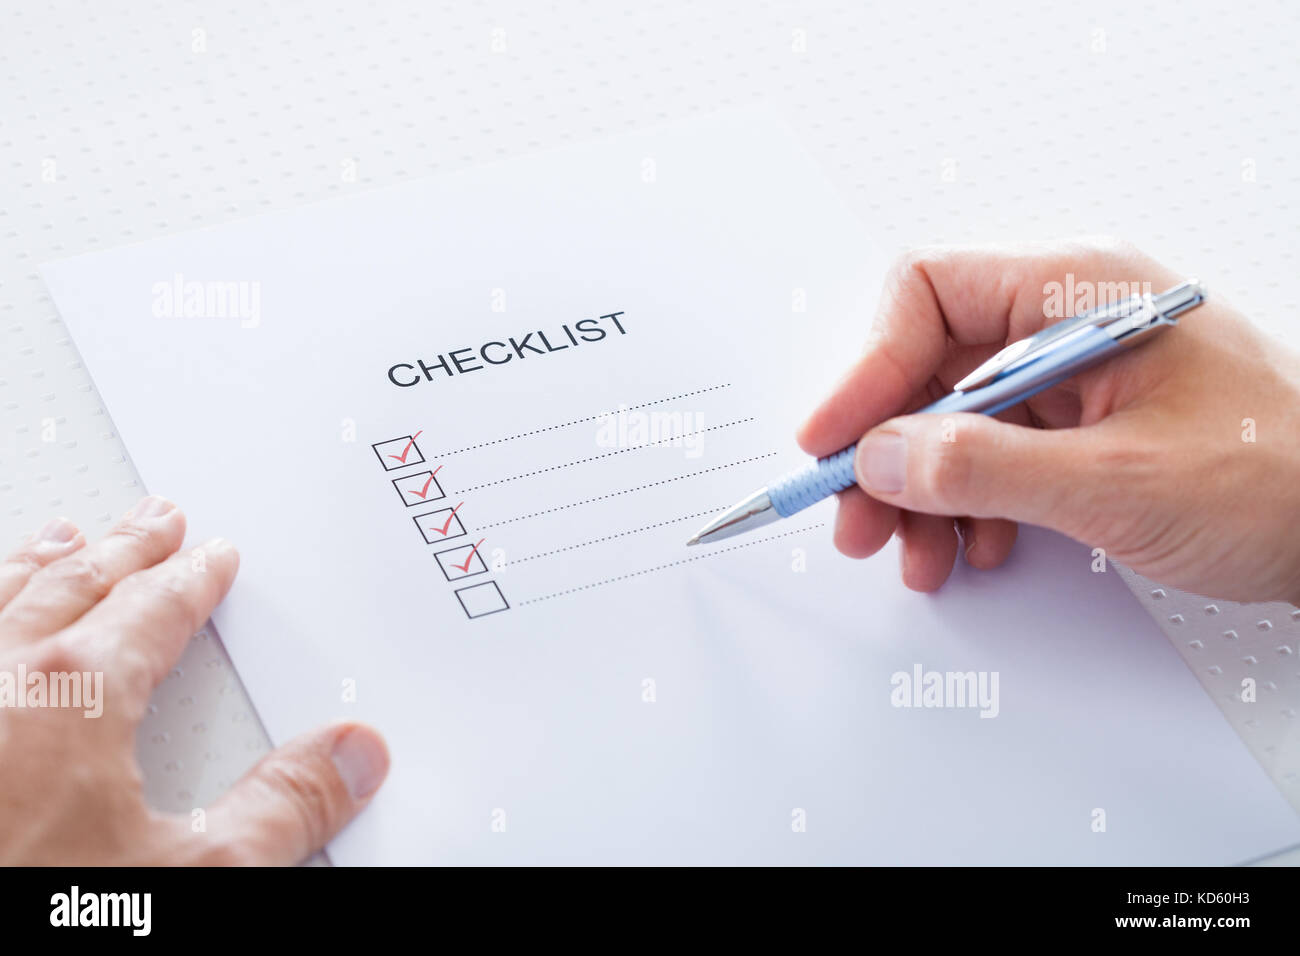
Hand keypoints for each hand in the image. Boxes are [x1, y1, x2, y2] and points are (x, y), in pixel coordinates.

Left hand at [0, 496, 388, 863]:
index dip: (191, 581)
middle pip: (71, 588)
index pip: (151, 614)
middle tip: (153, 520)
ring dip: (36, 565)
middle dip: (122, 551)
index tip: (211, 556)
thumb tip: (354, 754)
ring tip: (61, 539)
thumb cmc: (33, 908)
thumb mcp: (188, 878)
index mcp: (71, 696)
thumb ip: (281, 808)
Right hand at [798, 239, 1299, 603]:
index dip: (866, 368)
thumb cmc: (1288, 477)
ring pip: (954, 420)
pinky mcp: (1084, 426)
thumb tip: (882, 458)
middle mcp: (1066, 324)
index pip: (926, 295)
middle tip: (857, 515)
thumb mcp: (1119, 481)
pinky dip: (971, 505)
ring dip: (922, 491)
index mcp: (1075, 294)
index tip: (832, 440)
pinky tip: (980, 546)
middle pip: (929, 366)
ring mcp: (1075, 377)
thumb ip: (985, 468)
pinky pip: (996, 454)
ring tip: (917, 553)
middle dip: (886, 449)